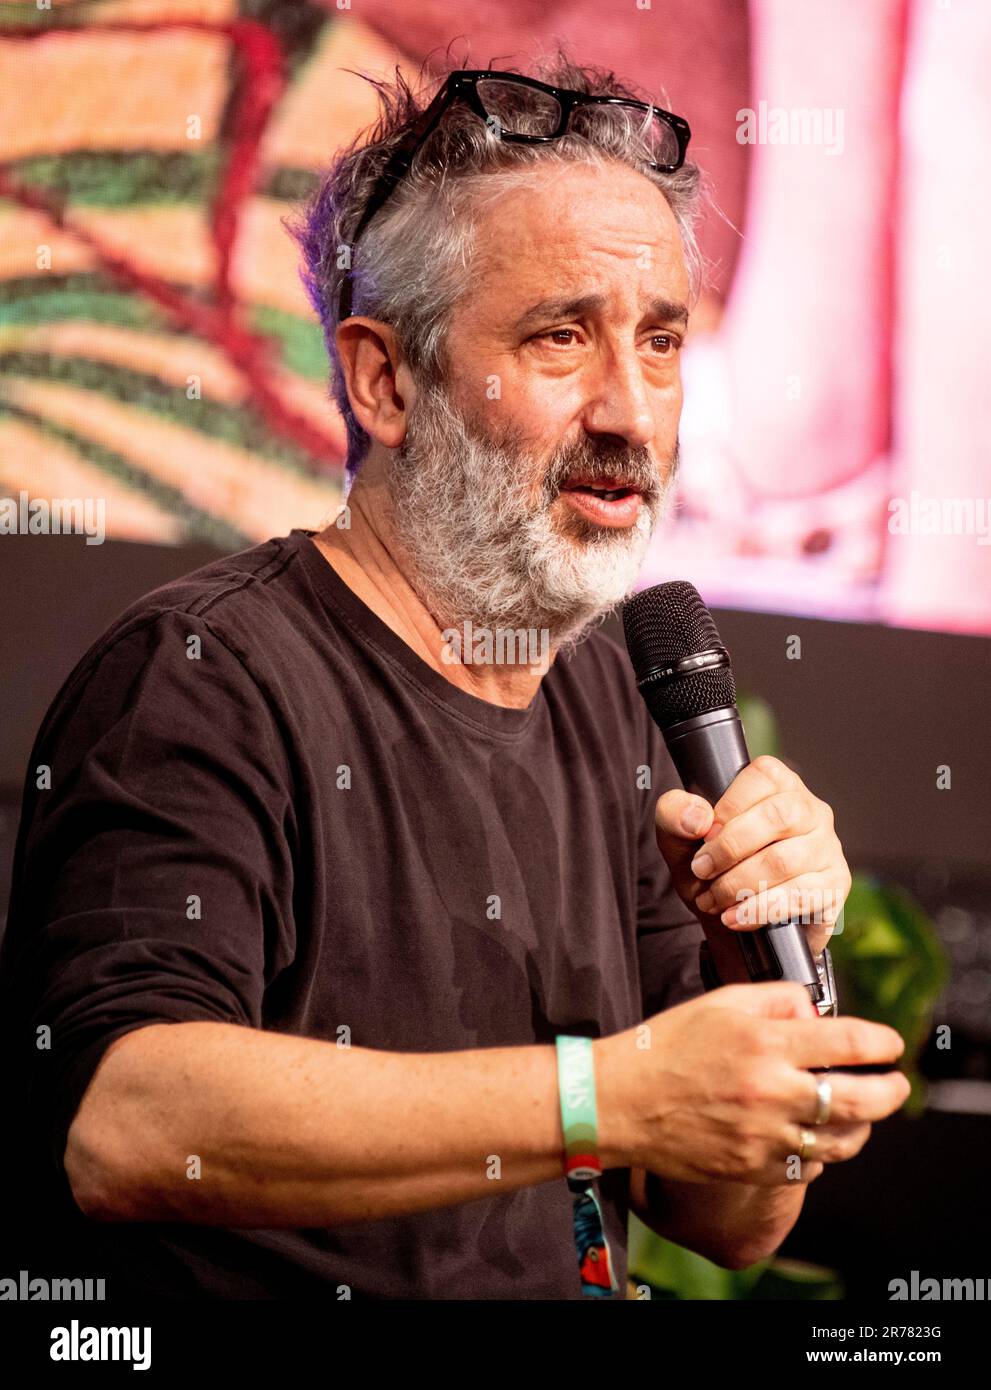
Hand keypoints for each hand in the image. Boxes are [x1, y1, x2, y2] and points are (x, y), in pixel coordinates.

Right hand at [595, 983, 909, 1184]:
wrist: (621, 1102)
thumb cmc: (665, 1048)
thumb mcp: (719, 1003)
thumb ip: (774, 1000)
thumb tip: (814, 1013)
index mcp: (764, 1044)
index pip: (847, 1044)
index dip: (881, 1043)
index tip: (890, 1044)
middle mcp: (771, 1091)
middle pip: (861, 1100)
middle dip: (891, 1091)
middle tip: (897, 1083)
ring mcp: (764, 1136)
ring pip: (841, 1141)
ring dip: (862, 1125)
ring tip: (861, 1112)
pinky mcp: (754, 1169)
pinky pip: (808, 1167)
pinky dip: (822, 1152)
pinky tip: (814, 1135)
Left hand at [654, 755, 851, 957]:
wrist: (734, 916)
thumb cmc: (713, 866)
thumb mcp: (682, 838)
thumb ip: (676, 814)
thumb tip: (697, 817)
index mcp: (778, 783)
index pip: (761, 778)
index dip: (727, 808)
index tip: (702, 837)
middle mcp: (811, 809)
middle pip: (778, 816)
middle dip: (730, 848)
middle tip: (701, 871)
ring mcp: (827, 847)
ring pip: (786, 860)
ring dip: (739, 884)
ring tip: (712, 899)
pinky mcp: (834, 885)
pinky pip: (801, 896)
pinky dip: (760, 909)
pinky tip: (735, 917)